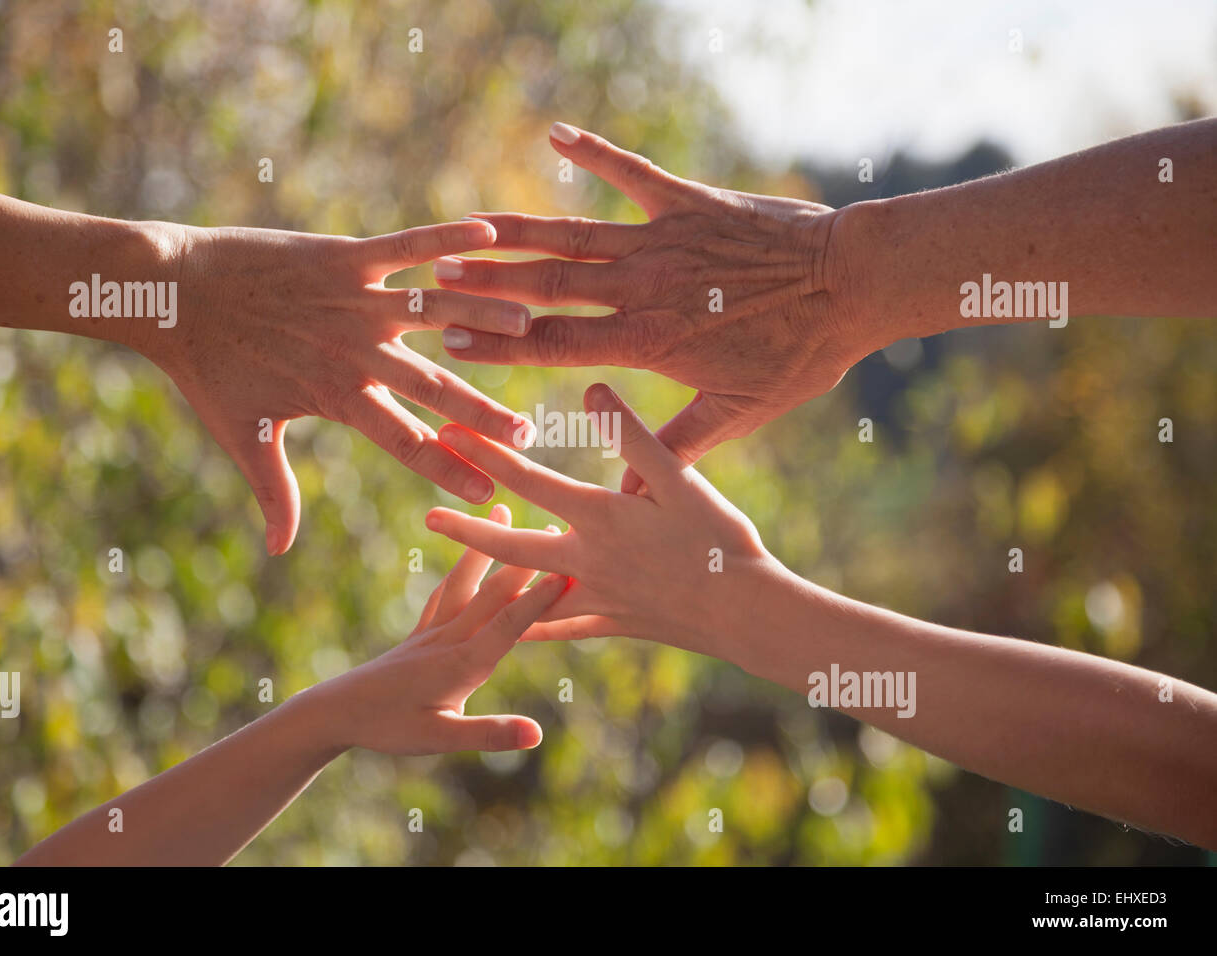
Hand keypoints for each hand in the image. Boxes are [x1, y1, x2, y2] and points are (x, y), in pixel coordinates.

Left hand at [136, 219, 536, 554]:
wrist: (171, 292)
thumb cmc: (207, 368)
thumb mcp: (244, 435)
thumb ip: (275, 492)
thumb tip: (280, 550)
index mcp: (337, 397)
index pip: (405, 442)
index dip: (448, 468)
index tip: (488, 492)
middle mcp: (354, 351)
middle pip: (433, 386)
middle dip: (483, 413)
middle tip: (529, 434)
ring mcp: (353, 300)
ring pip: (432, 311)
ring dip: (482, 317)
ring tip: (527, 325)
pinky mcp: (343, 257)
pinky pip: (405, 247)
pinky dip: (444, 238)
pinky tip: (486, 233)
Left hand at [309, 504, 566, 754]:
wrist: (334, 714)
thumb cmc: (387, 729)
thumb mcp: (440, 739)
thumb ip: (489, 734)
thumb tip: (536, 734)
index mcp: (462, 663)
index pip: (508, 625)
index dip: (539, 600)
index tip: (568, 572)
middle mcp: (450, 638)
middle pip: (493, 594)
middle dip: (524, 562)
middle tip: (553, 528)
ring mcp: (434, 632)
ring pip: (467, 583)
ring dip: (489, 549)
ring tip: (502, 511)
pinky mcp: (420, 635)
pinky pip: (445, 594)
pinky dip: (461, 573)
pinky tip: (466, 563)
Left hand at [423, 384, 779, 660]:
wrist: (747, 614)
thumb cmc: (720, 542)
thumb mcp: (681, 480)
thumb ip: (634, 435)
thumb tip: (591, 388)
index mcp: (598, 517)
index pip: (528, 480)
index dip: (486, 454)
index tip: (450, 433)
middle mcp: (584, 560)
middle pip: (509, 545)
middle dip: (468, 528)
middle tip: (429, 518)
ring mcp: (595, 597)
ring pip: (527, 592)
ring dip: (494, 579)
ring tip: (465, 569)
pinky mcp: (613, 623)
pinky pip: (561, 627)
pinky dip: (534, 626)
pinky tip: (515, 630)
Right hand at [434, 124, 870, 490]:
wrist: (854, 283)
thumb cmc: (800, 353)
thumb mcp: (739, 413)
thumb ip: (674, 450)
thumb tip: (628, 503)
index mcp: (648, 341)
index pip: (556, 343)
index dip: (499, 341)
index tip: (452, 337)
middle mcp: (642, 287)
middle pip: (548, 286)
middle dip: (488, 285)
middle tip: (434, 279)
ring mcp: (663, 239)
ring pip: (573, 235)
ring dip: (517, 233)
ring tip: (468, 231)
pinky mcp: (688, 202)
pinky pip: (632, 172)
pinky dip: (594, 152)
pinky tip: (554, 134)